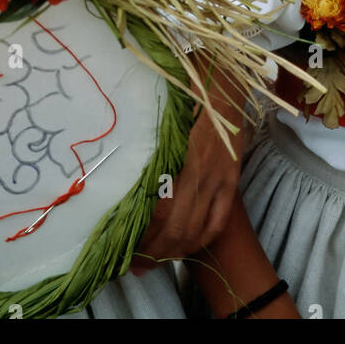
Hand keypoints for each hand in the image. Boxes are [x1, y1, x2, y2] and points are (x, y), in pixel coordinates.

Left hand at [131, 81, 245, 272]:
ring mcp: (217, 178)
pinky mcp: (231, 180)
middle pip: (172, 227)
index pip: (153, 208)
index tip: (117, 244)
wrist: (222, 79)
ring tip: (152, 262)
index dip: (136, 232)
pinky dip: (199, 241)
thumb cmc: (181, 89)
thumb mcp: (156, 113)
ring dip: (171, 252)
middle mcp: (196, 171)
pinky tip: (184, 250)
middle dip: (150, 251)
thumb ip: (141, 143)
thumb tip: (113, 172)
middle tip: (130, 264)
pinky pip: (217, 222)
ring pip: (193, 230)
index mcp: (174, 154)